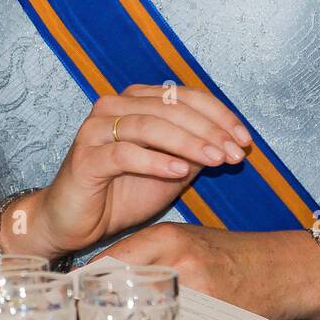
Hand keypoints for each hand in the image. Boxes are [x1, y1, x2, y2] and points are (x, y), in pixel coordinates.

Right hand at [25, 84, 251, 259]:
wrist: (74, 223)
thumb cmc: (121, 194)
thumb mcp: (169, 171)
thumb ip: (194, 152)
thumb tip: (231, 142)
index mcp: (136, 102)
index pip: (184, 96)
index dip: (219, 115)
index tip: (245, 139)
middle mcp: (115, 107)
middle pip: (171, 107)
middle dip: (209, 130)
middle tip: (235, 153)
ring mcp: (97, 129)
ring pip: (149, 125)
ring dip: (188, 142)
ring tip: (216, 159)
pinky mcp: (85, 156)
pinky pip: (125, 153)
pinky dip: (155, 160)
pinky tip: (179, 170)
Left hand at [90, 221, 319, 319]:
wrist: (280, 268)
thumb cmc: (229, 253)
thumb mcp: (188, 238)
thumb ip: (151, 251)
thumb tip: (106, 272)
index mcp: (168, 236)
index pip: (113, 260)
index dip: (88, 281)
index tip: (71, 294)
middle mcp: (178, 261)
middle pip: (123, 290)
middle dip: (102, 307)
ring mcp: (194, 292)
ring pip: (145, 314)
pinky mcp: (210, 319)